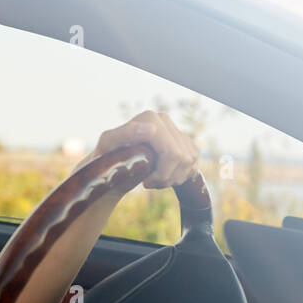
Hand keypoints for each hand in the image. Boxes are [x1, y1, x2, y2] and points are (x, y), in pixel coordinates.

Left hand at [74, 109, 199, 190]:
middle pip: (183, 159)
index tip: (145, 182)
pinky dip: (181, 176)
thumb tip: (152, 129)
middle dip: (167, 177)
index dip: (162, 173)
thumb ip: (124, 135)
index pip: (172, 153)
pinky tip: (165, 177)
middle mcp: (164, 119)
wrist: (113, 164)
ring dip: (173, 178)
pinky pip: (194, 163)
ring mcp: (175, 129)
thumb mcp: (108, 146)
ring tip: (155, 180)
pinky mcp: (184, 142)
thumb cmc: (107, 156)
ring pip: (190, 162)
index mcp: (150, 118)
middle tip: (150, 183)